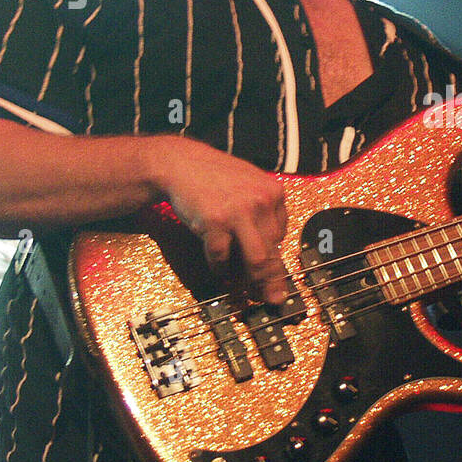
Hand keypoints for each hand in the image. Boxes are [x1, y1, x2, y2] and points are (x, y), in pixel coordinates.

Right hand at [150, 136, 289, 303]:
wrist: (180, 163)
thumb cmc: (214, 177)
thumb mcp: (249, 185)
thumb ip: (262, 212)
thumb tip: (270, 251)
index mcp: (274, 193)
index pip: (281, 235)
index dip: (276, 257)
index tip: (274, 274)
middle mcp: (261, 202)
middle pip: (274, 252)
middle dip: (273, 280)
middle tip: (273, 297)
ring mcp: (239, 213)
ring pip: (258, 261)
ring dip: (254, 283)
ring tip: (249, 293)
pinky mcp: (215, 223)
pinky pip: (222, 258)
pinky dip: (220, 269)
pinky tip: (219, 269)